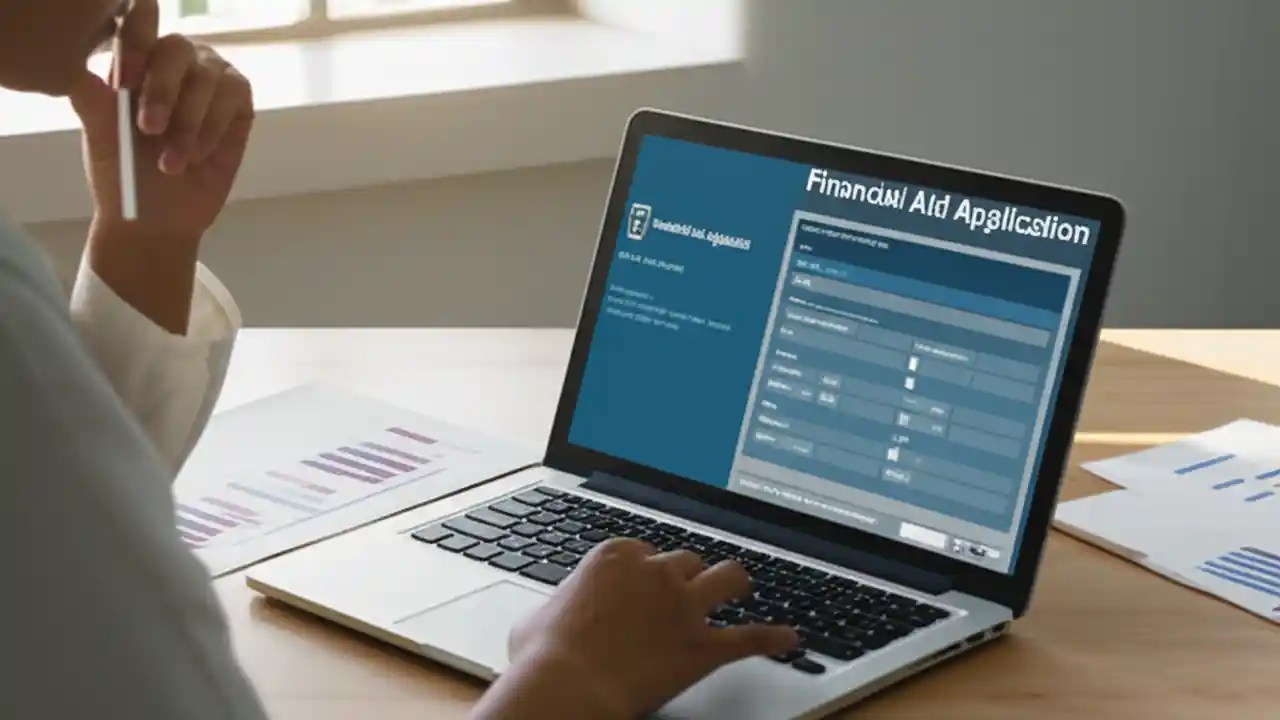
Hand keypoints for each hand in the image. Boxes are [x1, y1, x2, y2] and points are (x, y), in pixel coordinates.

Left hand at [70, 0, 253, 243]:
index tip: (123, 82)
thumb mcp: (100, 138)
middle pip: (176, 46)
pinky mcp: (237, 101)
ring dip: (189, 122)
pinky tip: (197, 155)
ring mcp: (208, 79)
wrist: (157, 218)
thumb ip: (91, 99)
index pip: (137, 22)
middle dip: (163, 90)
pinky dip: (213, 128)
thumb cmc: (124, 175)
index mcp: (134, 60)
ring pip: (208, 75)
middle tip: (150, 130)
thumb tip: (75, 67)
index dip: (134, 42)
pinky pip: (233, 95)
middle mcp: (173, 62)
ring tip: (173, 163)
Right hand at [504, 539, 798, 717]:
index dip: (647, 571)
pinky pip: (750, 637)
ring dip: (734, 584)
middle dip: (687, 576)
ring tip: (741, 590)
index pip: (645, 551)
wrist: (567, 685)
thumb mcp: (537, 617)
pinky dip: (773, 638)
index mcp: (615, 556)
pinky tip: (788, 639)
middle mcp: (655, 572)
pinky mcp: (703, 646)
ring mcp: (683, 606)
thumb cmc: (543, 656)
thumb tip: (551, 617)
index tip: (645, 585)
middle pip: (686, 561)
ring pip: (727, 578)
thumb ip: (559, 605)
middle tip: (685, 593)